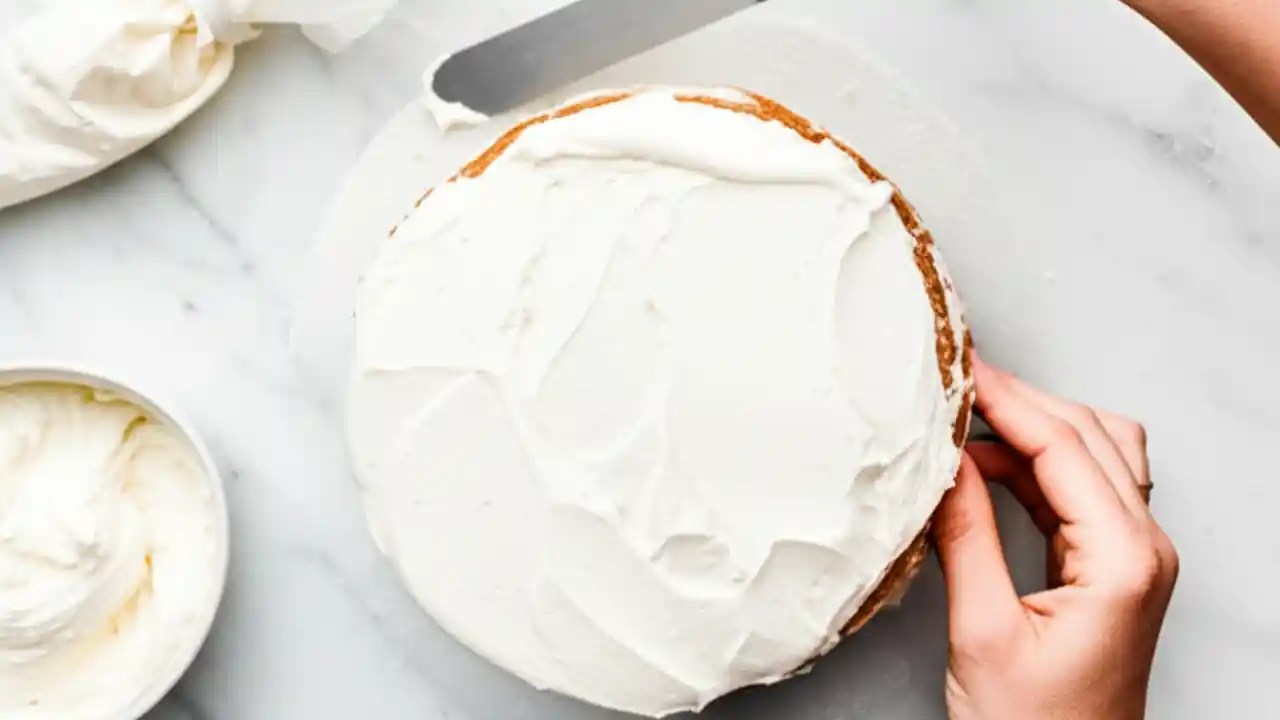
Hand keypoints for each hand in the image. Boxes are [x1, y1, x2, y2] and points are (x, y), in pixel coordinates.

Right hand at [932, 356, 1177, 719]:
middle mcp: (1144, 549)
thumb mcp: (982, 632)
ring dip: (1032, 429)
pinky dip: (1034, 466)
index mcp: (1123, 561)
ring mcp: (1134, 558)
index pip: (1064, 447)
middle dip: (1022, 400)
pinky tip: (984, 467)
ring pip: (1094, 455)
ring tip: (967, 419)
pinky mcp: (1112, 569)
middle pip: (1091, 436)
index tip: (961, 366)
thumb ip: (964, 537)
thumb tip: (942, 464)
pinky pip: (1080, 491)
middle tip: (959, 380)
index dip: (1007, 399)